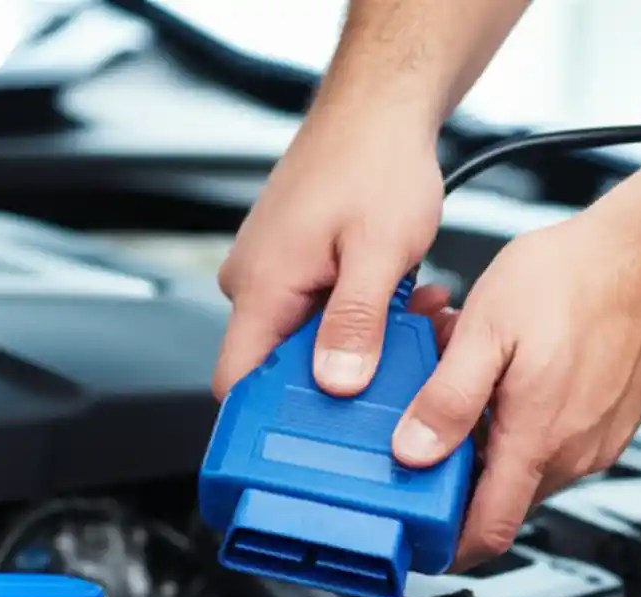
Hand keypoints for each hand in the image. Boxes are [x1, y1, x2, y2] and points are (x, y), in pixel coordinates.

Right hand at [212, 108, 443, 399]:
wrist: (377, 110)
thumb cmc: (374, 161)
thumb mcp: (380, 251)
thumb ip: (357, 322)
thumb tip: (337, 382)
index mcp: (261, 285)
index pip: (234, 382)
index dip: (266, 421)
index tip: (311, 442)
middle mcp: (254, 282)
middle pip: (276, 369)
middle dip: (338, 378)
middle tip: (391, 366)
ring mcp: (272, 273)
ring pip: (305, 342)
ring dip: (358, 343)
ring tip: (406, 318)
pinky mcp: (293, 265)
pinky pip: (316, 312)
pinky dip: (358, 317)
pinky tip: (397, 300)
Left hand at [390, 207, 640, 569]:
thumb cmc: (576, 279)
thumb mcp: (487, 332)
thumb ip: (447, 400)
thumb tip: (413, 453)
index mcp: (537, 440)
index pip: (487, 531)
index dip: (447, 545)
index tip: (420, 537)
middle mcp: (574, 453)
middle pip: (501, 495)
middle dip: (459, 466)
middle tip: (431, 419)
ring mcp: (599, 440)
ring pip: (527, 462)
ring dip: (490, 435)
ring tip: (472, 377)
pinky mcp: (613, 420)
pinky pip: (556, 439)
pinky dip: (523, 418)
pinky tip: (511, 369)